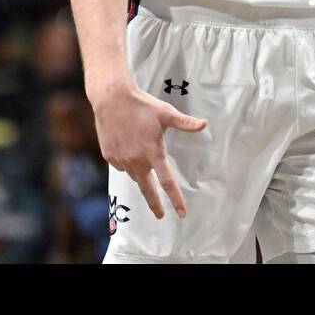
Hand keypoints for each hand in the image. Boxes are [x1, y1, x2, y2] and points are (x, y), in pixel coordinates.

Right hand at [90, 81, 207, 218]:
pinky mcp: (109, 157)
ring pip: (134, 174)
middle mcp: (137, 160)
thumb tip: (204, 124)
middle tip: (160, 215)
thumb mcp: (166, 113)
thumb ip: (185, 123)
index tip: (181, 213)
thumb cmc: (142, 105)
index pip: (167, 182)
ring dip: (140, 172)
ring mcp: (121, 160)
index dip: (176, 199)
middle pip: (148, 190)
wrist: (112, 98)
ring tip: (140, 151)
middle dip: (155, 205)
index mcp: (153, 152)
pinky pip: (121, 165)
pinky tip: (126, 145)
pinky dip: (127, 161)